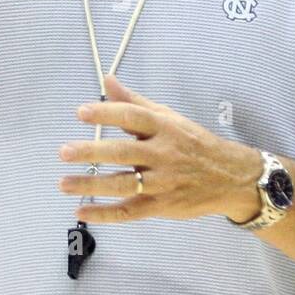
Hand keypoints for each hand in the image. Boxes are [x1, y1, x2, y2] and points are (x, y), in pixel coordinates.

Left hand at [57, 74, 262, 223]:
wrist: (230, 177)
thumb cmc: (193, 143)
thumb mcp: (168, 117)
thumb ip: (134, 101)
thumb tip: (107, 80)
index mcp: (164, 127)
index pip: (133, 117)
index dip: (106, 114)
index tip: (81, 113)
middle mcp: (163, 154)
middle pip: (123, 152)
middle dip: (92, 152)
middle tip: (65, 152)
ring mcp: (162, 182)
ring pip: (123, 184)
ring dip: (91, 185)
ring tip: (64, 183)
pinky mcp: (161, 206)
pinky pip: (130, 211)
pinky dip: (105, 214)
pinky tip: (82, 212)